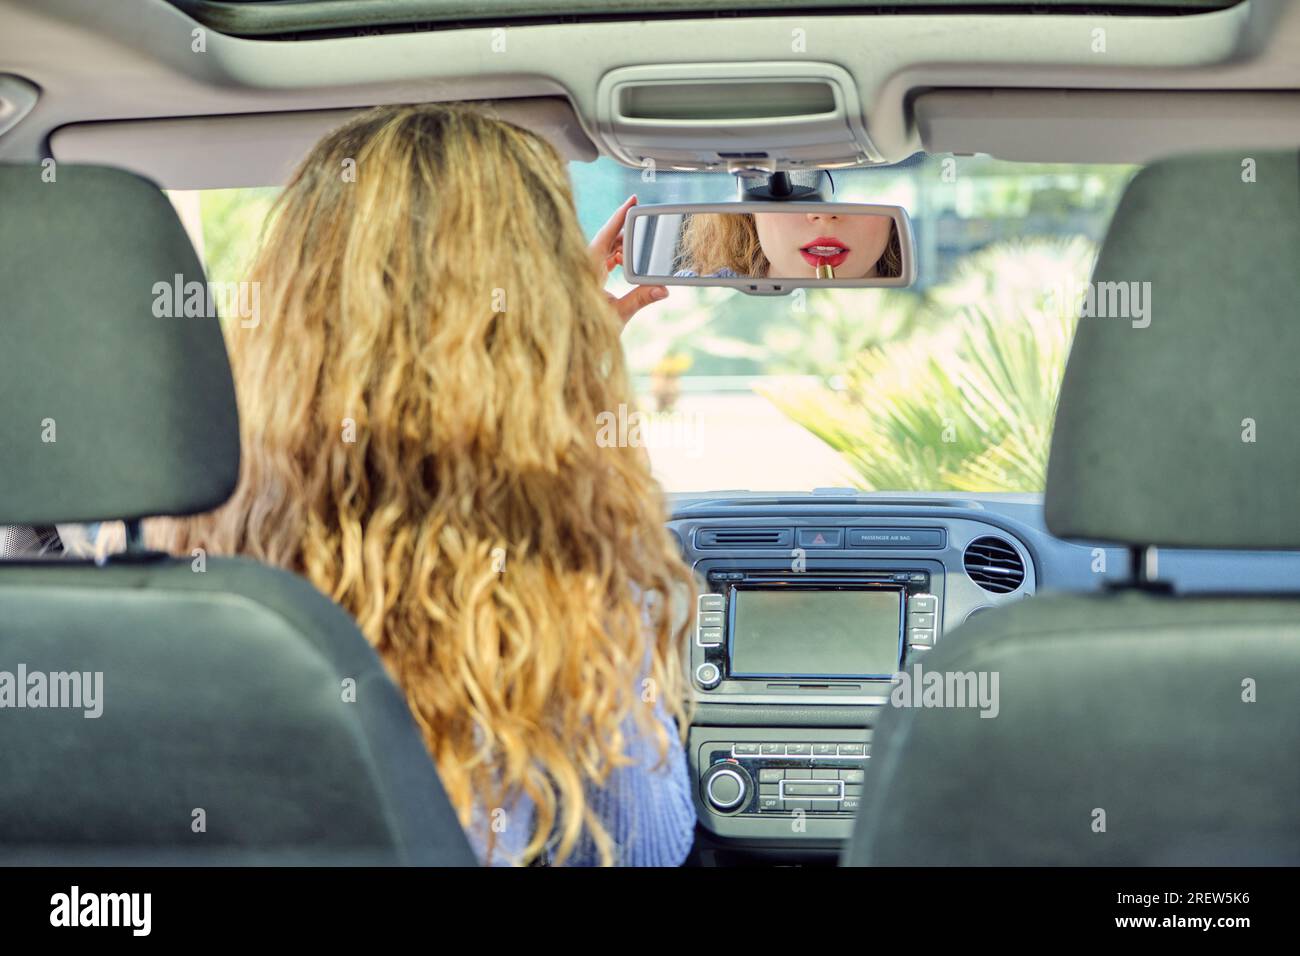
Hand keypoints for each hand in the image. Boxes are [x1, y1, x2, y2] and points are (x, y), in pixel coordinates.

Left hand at [588, 195, 667, 324]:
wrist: (573, 344)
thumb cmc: (589, 329)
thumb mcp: (619, 314)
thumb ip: (641, 299)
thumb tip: (664, 290)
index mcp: (587, 269)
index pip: (606, 235)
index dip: (620, 216)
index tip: (633, 199)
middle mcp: (584, 266)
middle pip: (607, 239)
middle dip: (627, 232)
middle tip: (644, 223)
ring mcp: (584, 271)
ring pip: (605, 249)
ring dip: (622, 247)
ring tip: (638, 249)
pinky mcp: (586, 278)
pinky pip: (602, 259)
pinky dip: (615, 257)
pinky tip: (624, 262)